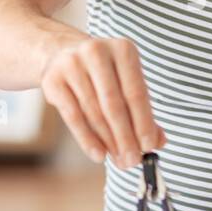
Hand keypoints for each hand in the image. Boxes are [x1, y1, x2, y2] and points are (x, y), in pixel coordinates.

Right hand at [39, 36, 165, 167]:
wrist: (64, 55)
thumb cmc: (105, 75)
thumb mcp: (127, 84)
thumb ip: (144, 112)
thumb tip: (159, 142)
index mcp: (122, 49)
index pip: (136, 93)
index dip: (143, 122)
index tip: (149, 147)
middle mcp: (96, 51)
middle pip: (114, 104)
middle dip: (125, 137)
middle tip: (132, 160)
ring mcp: (71, 64)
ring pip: (93, 112)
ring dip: (108, 141)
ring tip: (119, 160)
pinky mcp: (52, 79)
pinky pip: (72, 116)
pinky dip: (87, 139)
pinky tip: (98, 154)